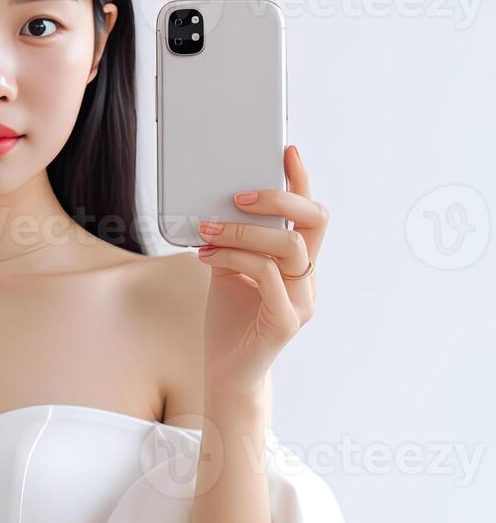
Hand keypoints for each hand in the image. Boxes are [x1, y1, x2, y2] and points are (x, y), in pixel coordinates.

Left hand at [196, 145, 326, 395]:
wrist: (226, 372)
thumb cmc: (230, 320)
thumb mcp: (228, 269)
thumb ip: (233, 239)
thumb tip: (217, 204)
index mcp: (297, 264)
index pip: (309, 215)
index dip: (301, 181)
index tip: (287, 150)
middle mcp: (307, 279)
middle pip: (315, 222)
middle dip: (279, 198)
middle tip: (238, 195)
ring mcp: (301, 300)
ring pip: (288, 246)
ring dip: (243, 231)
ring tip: (207, 231)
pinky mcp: (285, 320)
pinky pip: (268, 275)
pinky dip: (235, 258)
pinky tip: (208, 257)